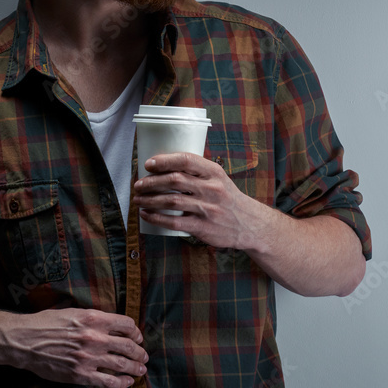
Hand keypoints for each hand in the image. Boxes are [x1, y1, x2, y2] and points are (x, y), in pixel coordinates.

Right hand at [0, 307, 147, 387]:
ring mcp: (88, 357)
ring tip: (141, 370)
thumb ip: (93, 317)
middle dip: (140, 352)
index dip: (135, 331)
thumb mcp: (73, 311)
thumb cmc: (46, 323)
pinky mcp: (80, 374)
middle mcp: (95, 337)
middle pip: (128, 345)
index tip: (137, 337)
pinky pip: (108, 381)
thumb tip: (110, 321)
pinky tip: (127, 382)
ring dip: (136, 368)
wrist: (24, 341)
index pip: (126, 324)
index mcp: (94, 318)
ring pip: (122, 364)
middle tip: (144, 356)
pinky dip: (121, 383)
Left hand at [133, 152, 275, 249]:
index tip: (148, 164)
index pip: (186, 160)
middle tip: (138, 184)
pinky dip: (156, 218)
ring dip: (149, 199)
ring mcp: (207, 209)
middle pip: (174, 180)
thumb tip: (166, 166)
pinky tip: (146, 214)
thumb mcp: (220, 179)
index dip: (164, 160)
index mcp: (215, 172)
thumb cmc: (228, 199)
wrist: (249, 225)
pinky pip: (173, 222)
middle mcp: (211, 189)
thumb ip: (198, 172)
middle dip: (151, 182)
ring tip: (138, 199)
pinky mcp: (202, 227)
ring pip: (171, 201)